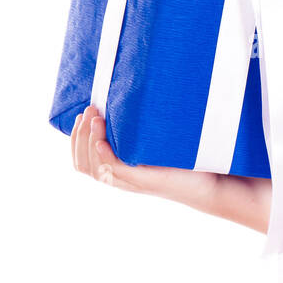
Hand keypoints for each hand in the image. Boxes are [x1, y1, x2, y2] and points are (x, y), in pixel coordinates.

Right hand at [71, 104, 219, 208]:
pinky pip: (115, 169)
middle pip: (82, 163)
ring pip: (94, 166)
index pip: (80, 160)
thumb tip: (130, 99)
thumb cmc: (180, 162)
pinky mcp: (144, 180)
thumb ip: (136, 132)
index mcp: (116, 171)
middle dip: (79, 134)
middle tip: (89, 110)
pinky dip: (104, 155)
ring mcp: (129, 181)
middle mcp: (118, 179)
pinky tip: (101, 141)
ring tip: (95, 117)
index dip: (75, 138)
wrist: (207, 183)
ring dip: (89, 139)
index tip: (81, 114)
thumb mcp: (151, 145)